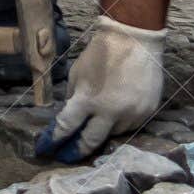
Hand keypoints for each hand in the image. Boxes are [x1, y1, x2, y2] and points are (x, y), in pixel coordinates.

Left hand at [35, 16, 164, 163]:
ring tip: (94, 128)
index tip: (46, 148)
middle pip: (90, 142)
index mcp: (88, 99)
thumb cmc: (101, 52)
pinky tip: (114, 115)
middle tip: (66, 155)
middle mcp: (111, 111)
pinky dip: (118, 124)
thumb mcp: (77, 73)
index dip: (54, 140)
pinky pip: (129, 127)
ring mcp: (131, 114)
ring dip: (100, 133)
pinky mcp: (146, 112)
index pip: (66, 128)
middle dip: (75, 150)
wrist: (135, 37)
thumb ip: (72, 98)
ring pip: (112, 135)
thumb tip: (68, 119)